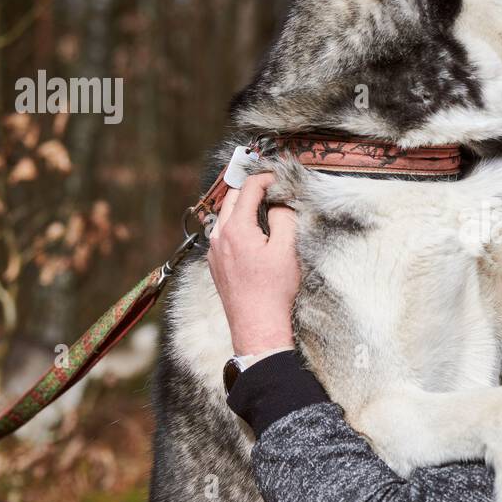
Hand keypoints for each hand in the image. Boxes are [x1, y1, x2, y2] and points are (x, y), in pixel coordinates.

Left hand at [206, 172, 301, 355]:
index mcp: (236, 228)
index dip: (265, 178)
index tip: (278, 177)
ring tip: (261, 205)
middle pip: (231, 198)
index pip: (248, 189)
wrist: (257, 325)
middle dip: (249, 187)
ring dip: (240, 205)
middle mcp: (219, 236)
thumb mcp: (286, 249)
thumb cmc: (273, 290)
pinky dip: (235, 224)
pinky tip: (251, 232)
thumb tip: (279, 203)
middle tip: (269, 185)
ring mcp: (214, 251)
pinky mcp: (215, 264)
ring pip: (224, 216)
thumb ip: (283, 218)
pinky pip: (222, 233)